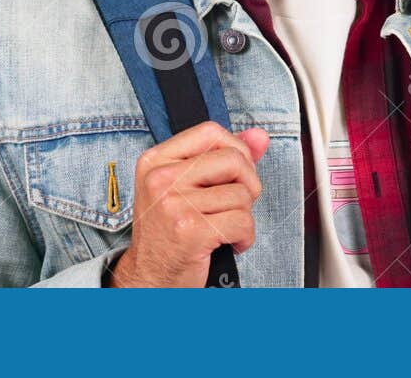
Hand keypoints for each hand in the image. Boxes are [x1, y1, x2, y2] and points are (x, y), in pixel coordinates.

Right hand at [106, 121, 268, 287]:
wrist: (150, 279)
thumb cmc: (170, 232)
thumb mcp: (187, 187)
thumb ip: (224, 157)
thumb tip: (260, 136)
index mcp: (156, 160)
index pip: (211, 132)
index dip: (235, 150)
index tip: (234, 174)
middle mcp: (160, 178)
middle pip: (233, 159)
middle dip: (248, 184)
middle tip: (235, 205)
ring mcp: (173, 204)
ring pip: (241, 194)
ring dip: (244, 216)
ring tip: (224, 228)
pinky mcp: (190, 231)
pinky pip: (243, 222)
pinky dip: (245, 237)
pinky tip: (228, 243)